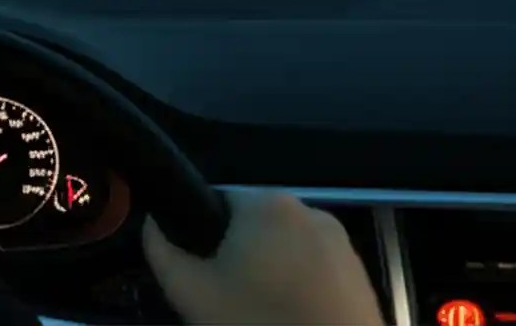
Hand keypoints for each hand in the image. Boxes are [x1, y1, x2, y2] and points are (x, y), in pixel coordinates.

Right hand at [143, 189, 383, 324]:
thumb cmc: (256, 322)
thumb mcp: (190, 293)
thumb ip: (161, 249)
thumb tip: (155, 223)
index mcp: (267, 203)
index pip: (217, 201)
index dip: (202, 237)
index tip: (203, 275)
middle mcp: (310, 209)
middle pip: (251, 227)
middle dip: (236, 257)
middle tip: (226, 300)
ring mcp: (342, 242)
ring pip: (283, 250)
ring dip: (268, 274)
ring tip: (259, 313)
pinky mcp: (360, 274)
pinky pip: (313, 270)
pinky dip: (298, 288)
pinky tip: (289, 317)